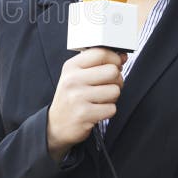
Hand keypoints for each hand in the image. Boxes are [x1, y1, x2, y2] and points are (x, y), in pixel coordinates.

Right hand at [47, 47, 126, 161]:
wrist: (56, 125)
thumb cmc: (70, 97)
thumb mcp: (75, 75)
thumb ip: (97, 64)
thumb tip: (122, 57)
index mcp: (71, 66)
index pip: (101, 53)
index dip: (115, 58)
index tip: (116, 64)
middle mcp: (73, 80)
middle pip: (112, 71)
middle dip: (116, 80)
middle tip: (108, 85)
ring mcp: (78, 97)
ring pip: (115, 90)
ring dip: (112, 97)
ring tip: (100, 99)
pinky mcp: (84, 114)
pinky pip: (111, 108)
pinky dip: (108, 111)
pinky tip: (97, 110)